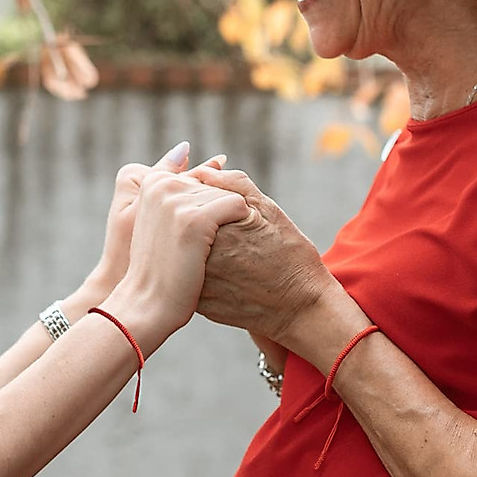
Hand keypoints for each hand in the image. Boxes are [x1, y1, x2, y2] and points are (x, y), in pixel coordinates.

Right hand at [84, 143, 226, 301]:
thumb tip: (187, 147)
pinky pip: (238, 206)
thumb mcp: (156, 221)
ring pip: (229, 194)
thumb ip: (171, 185)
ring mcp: (178, 201)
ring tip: (217, 248)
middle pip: (215, 184)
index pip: (198, 176)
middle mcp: (162, 185)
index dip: (206, 204)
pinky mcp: (196, 219)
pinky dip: (242, 225)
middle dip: (219, 213)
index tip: (201, 231)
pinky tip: (234, 245)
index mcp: (149, 182)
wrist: (146, 304)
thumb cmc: (156, 267)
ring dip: (230, 221)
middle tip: (206, 245)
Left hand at [191, 168, 338, 349]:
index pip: (186, 200)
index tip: (219, 204)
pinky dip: (193, 267)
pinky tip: (221, 268)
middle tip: (224, 228)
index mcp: (213, 229)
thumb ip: (232, 185)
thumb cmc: (289, 255)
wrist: (299, 307)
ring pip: (178, 252)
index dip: (199, 195)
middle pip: (177, 226)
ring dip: (190, 243)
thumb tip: (202, 170)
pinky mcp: (196, 302)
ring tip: (226, 248)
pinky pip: (184, 276)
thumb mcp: (267, 210)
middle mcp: (197, 257)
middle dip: (192, 220)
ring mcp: (194, 282)